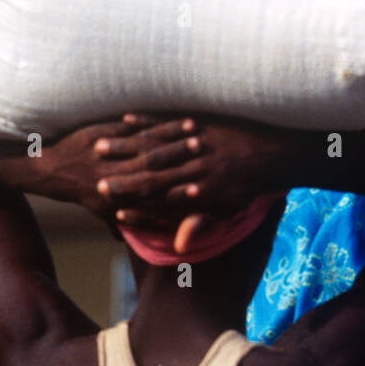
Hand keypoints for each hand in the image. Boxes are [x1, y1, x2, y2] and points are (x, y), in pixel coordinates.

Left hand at [9, 115, 201, 216]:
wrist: (46, 171)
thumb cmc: (76, 190)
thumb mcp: (97, 210)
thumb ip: (114, 220)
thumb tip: (123, 235)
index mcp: (117, 200)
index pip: (153, 199)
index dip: (178, 195)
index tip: (201, 191)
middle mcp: (113, 180)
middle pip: (154, 171)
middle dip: (181, 161)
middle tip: (205, 152)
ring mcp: (105, 158)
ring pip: (144, 147)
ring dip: (172, 138)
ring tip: (197, 131)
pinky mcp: (98, 138)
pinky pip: (128, 129)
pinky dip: (153, 122)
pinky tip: (173, 116)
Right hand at [97, 115, 296, 251]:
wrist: (268, 156)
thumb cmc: (245, 187)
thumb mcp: (225, 212)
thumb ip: (199, 225)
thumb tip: (179, 244)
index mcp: (197, 196)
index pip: (160, 206)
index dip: (138, 210)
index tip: (115, 210)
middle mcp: (192, 173)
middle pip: (150, 180)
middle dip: (122, 182)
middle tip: (96, 184)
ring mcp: (193, 149)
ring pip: (152, 150)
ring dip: (124, 149)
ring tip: (99, 150)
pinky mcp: (196, 127)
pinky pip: (164, 123)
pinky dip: (143, 122)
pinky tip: (124, 120)